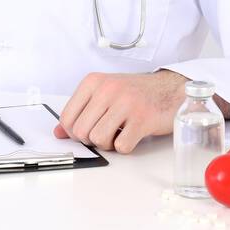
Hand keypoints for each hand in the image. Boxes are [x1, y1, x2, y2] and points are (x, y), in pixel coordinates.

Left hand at [53, 69, 189, 153]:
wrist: (170, 89)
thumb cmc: (135, 93)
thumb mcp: (103, 94)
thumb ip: (80, 112)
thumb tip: (58, 133)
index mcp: (93, 82)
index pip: (66, 118)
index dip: (74, 132)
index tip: (87, 131)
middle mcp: (108, 90)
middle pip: (81, 132)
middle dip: (92, 139)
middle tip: (106, 132)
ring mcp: (125, 103)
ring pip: (98, 140)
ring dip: (108, 144)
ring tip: (119, 133)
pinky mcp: (142, 119)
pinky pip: (121, 146)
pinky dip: (125, 147)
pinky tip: (132, 135)